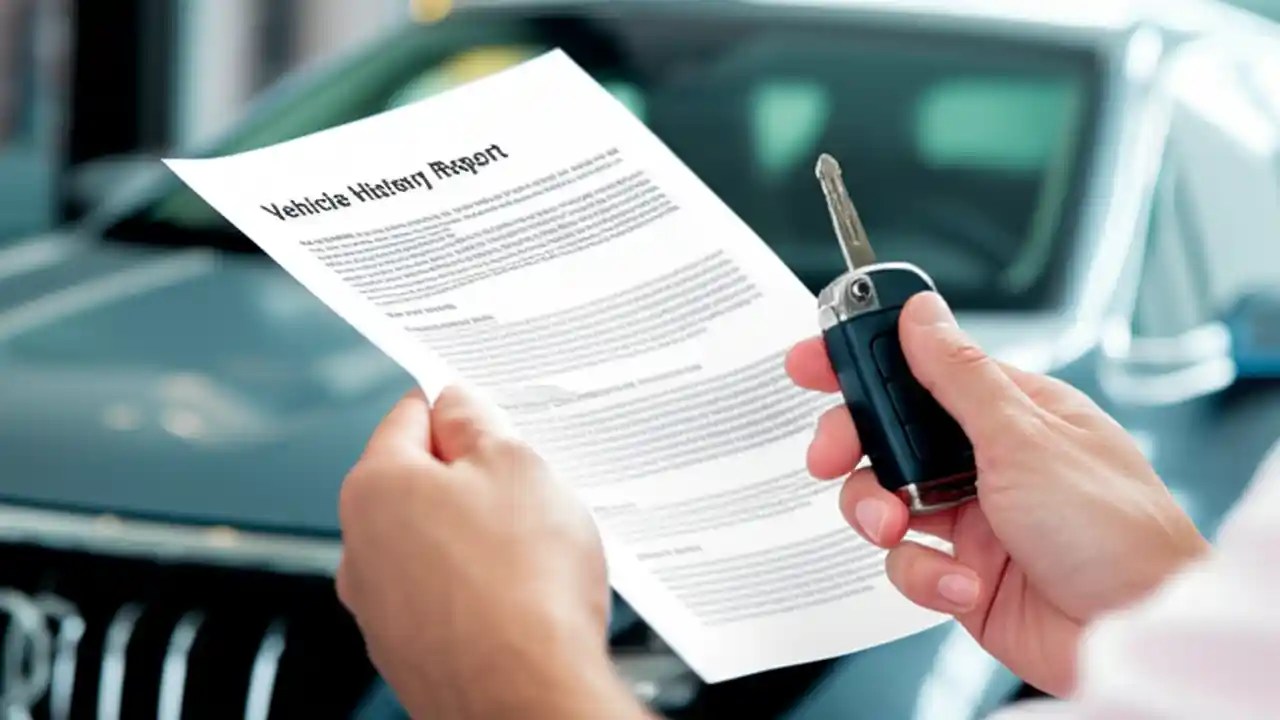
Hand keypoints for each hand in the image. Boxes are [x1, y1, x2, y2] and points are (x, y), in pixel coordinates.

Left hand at [336, 386, 648, 719]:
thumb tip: (458, 405)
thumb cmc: (523, 587)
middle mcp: (361, 548)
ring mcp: (381, 609)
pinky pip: (446, 599)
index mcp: (375, 488)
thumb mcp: (516, 465)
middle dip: (472, 481)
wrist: (529, 699)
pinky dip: (480, 592)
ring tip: (533, 552)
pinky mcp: (410, 654)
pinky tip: (523, 600)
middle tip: (528, 489)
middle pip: (419, 484)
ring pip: (434, 546)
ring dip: (478, 539)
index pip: (409, 415)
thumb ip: (478, 422)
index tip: (490, 416)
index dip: (458, 408)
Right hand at [785, 292, 1208, 695]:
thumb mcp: (1025, 438)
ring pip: (884, 499)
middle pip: (887, 435)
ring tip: (898, 528)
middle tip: (832, 457)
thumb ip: (960, 376)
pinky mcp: (960, 572)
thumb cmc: (1116, 532)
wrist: (1135, 635)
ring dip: (879, 514)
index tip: (813, 362)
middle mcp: (986, 459)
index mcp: (1010, 411)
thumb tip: (922, 313)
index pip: (922, 368)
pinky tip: (963, 584)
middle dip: (853, 446)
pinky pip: (906, 564)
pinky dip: (924, 576)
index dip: (863, 362)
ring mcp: (971, 517)